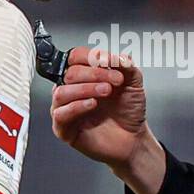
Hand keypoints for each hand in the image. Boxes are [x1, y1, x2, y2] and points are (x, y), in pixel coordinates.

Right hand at [49, 46, 164, 193]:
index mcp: (84, 75)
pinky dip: (76, 106)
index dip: (92, 56)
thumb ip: (127, 66)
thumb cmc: (128, 111)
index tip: (110, 61)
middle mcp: (72, 89)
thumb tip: (119, 55)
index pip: (76, 57)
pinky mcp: (64, 128)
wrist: (133, 137)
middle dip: (95, 73)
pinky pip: (60, 114)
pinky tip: (92, 104)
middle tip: (115, 80)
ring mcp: (66, 108)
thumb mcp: (133, 82)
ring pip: (61, 92)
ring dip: (86, 88)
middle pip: (70, 72)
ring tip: (106, 91)